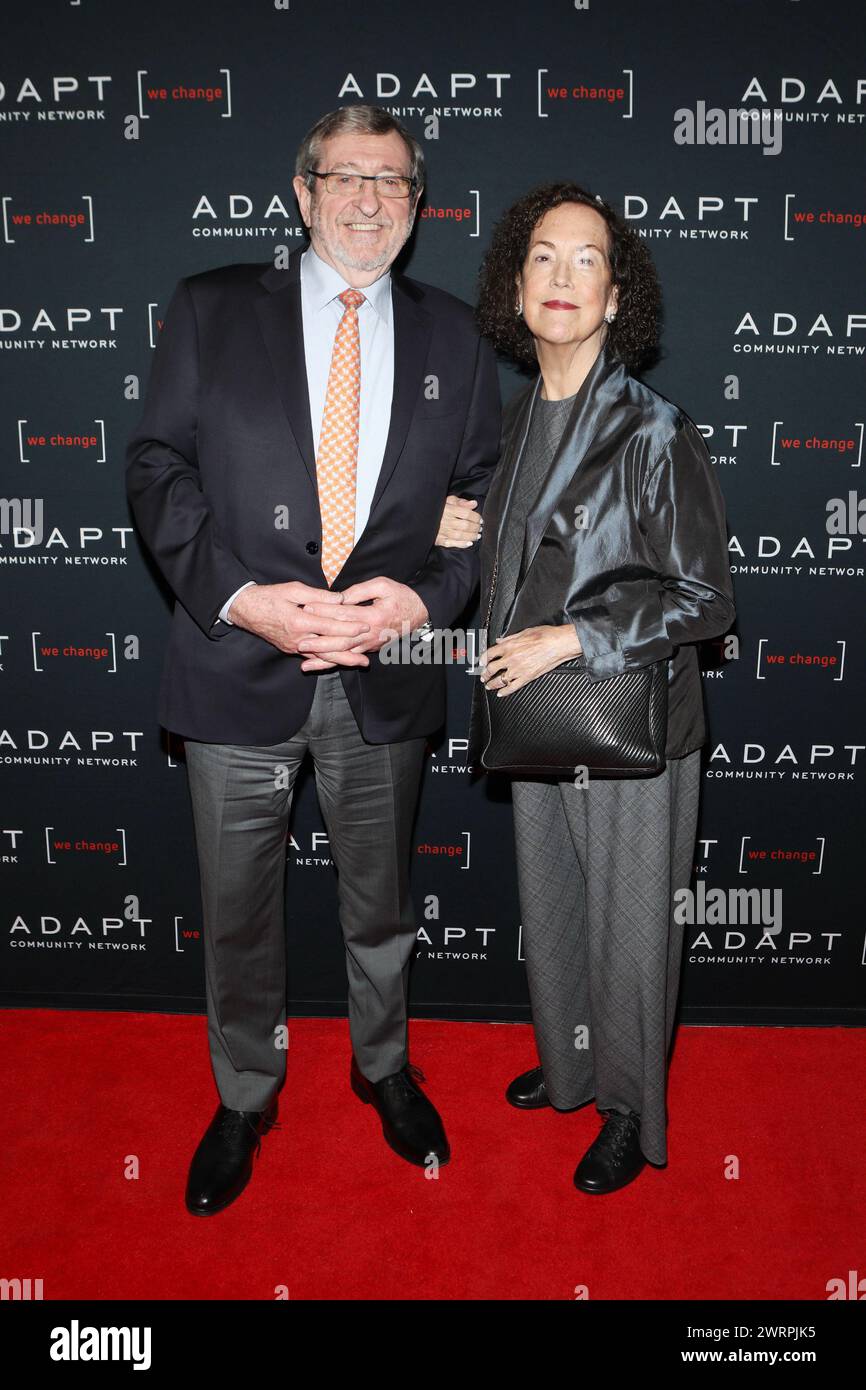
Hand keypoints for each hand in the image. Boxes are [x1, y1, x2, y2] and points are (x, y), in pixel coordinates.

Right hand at [228, 581, 374, 665]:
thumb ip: (318, 595)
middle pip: (330, 647)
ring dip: (343, 660)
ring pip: (323, 657)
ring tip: (361, 662)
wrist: (246, 610)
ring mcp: (294, 647)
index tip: (366, 625)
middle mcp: (298, 638)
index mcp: (300, 621)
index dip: (350, 627)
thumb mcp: (293, 589)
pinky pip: (313, 657)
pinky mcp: (291, 650)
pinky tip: (340, 662)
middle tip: (370, 646)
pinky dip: (328, 661)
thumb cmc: (269, 597)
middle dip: (352, 648)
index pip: (330, 626)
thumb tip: (340, 598)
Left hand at [298, 576, 428, 671]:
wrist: (421, 615)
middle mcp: (370, 634)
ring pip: (343, 652)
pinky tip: (316, 665)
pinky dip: (331, 663)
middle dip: (318, 638)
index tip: (307, 606)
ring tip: (303, 655)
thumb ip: (360, 590)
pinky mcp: (369, 650)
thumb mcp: (384, 585)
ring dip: (322, 655)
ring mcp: (369, 644)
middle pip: (340, 637)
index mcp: (373, 616)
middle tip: (299, 637)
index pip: (344, 613)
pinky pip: (348, 658)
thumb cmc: (402, 597)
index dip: (325, 610)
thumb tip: (339, 596)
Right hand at [434, 494, 481, 546]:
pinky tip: (469, 543)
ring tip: (477, 536)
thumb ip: (462, 502)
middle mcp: (445, 520)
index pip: (466, 514)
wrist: (423, 517)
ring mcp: (441, 531)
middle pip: (465, 525)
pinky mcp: (438, 539)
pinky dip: (461, 544)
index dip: (476, 518)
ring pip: (460, 535)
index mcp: (448, 509)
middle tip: (480, 528)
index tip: (480, 520)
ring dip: (471, 536)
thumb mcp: (449, 501)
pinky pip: (451, 543)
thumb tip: (474, 504)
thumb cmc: (438, 508)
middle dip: (476, 528)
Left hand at [479, 623, 582, 695]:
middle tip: (483, 676)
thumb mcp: (524, 632)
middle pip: (491, 669)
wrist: (558, 644)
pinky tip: (501, 693)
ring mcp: (518, 669)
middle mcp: (511, 658)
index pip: (489, 654)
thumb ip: (510, 638)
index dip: (482, 659)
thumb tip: (500, 640)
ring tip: (489, 686)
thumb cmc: (545, 636)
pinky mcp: (527, 678)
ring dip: (491, 684)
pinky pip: (512, 687)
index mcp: (509, 646)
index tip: (481, 663)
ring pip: (499, 680)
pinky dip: (505, 691)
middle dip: (484, 674)